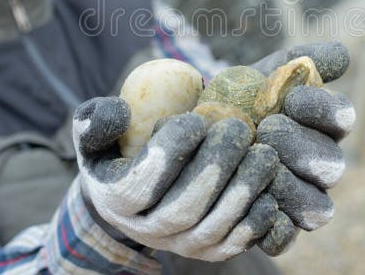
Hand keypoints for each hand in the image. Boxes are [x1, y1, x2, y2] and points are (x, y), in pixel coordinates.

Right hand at [73, 97, 279, 260]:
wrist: (135, 197)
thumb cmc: (118, 153)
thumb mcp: (96, 135)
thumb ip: (96, 120)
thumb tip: (120, 111)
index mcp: (117, 201)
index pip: (143, 181)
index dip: (173, 149)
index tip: (197, 118)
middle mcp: (147, 232)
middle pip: (184, 207)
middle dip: (216, 166)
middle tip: (238, 128)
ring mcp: (180, 246)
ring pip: (213, 227)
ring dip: (244, 190)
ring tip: (263, 153)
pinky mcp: (209, 252)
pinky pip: (235, 242)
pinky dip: (256, 219)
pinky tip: (268, 188)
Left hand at [250, 41, 355, 254]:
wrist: (195, 136)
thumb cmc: (236, 102)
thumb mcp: (261, 74)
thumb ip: (298, 61)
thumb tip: (341, 54)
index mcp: (323, 125)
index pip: (341, 117)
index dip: (321, 109)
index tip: (289, 99)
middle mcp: (320, 165)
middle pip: (332, 165)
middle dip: (299, 146)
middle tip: (265, 129)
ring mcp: (301, 199)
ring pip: (317, 207)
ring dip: (287, 184)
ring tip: (255, 164)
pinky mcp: (277, 228)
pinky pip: (286, 238)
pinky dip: (271, 226)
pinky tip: (251, 202)